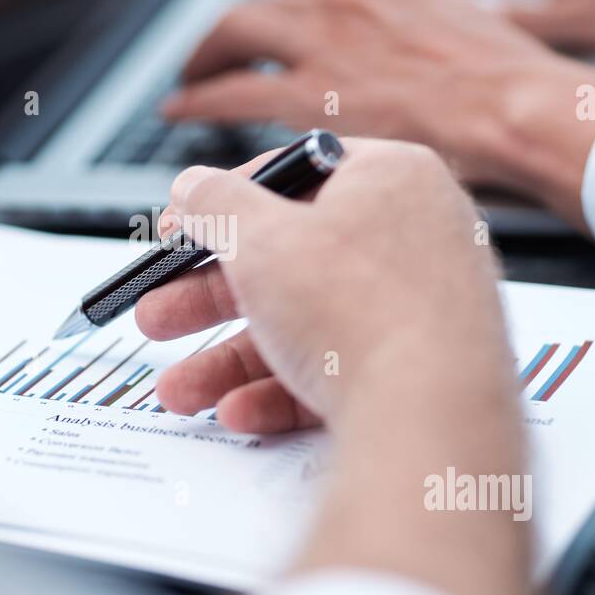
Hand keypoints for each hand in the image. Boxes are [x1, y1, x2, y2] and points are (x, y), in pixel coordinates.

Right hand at [136, 139, 533, 594]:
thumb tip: (194, 186)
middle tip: (160, 314)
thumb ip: (214, 204)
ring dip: (231, 359)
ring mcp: (422, 310)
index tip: (178, 231)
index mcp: (392, 179)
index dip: (223, 203)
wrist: (434, 420)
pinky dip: (282, 392)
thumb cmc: (362, 309)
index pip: (294, 174)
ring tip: (180, 389)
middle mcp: (416, 238)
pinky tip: (239, 413)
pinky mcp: (420, 374)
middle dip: (210, 297)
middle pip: (291, 259)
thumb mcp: (258, 238)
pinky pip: (338, 373)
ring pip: (307, 326)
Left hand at [160, 0, 594, 227]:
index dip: (283, 17)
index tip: (272, 36)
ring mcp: (323, 41)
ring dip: (206, 57)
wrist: (520, 111)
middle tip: (214, 56)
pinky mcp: (307, 93)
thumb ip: (425, 36)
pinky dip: (197, 98)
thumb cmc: (512, 90)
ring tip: (191, 81)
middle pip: (264, 3)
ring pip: (236, 34)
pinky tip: (180, 109)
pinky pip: (230, 92)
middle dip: (232, 31)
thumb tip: (417, 63)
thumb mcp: (469, 34)